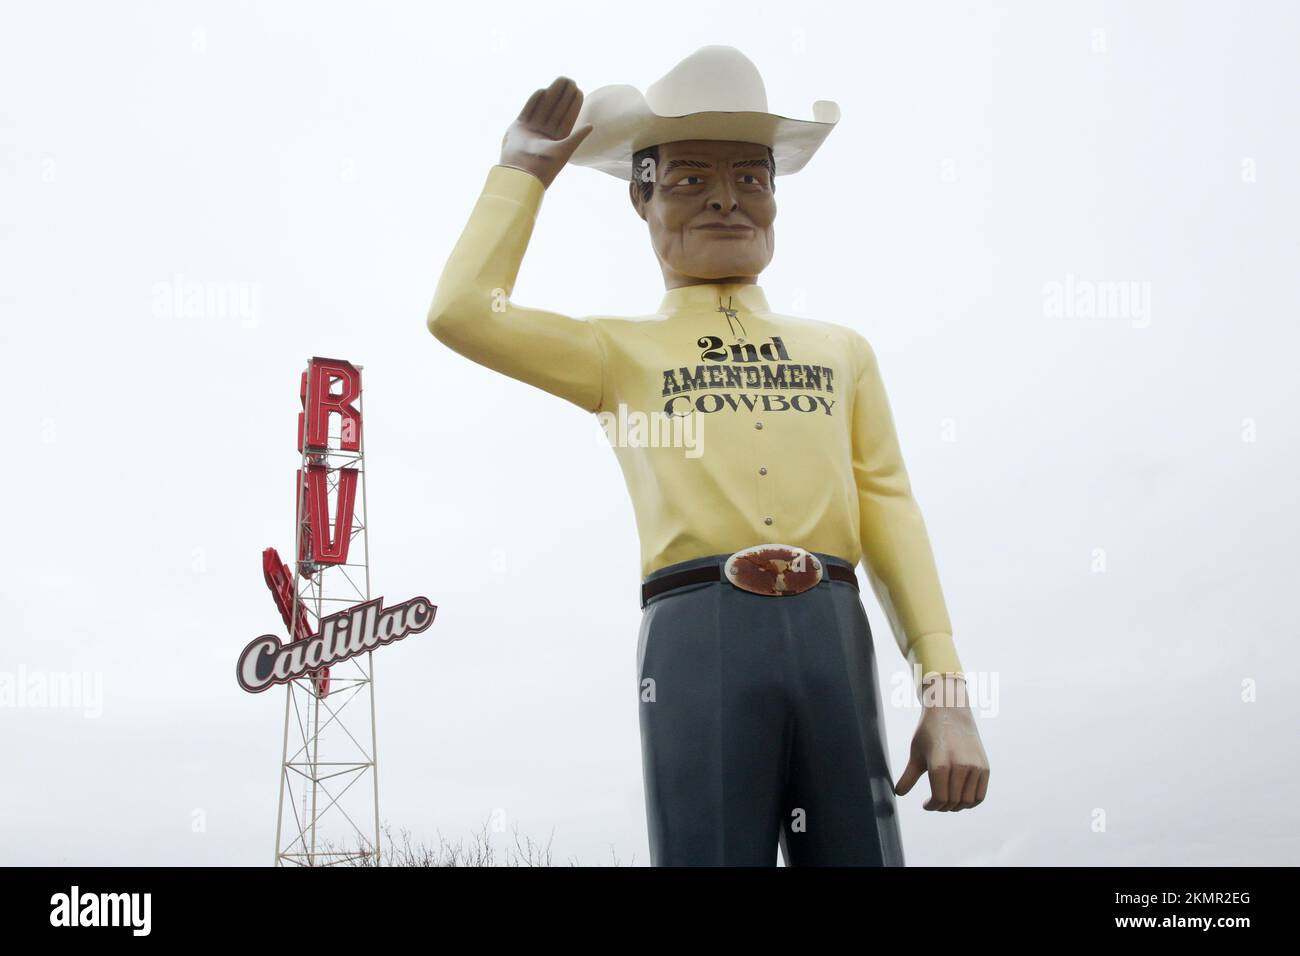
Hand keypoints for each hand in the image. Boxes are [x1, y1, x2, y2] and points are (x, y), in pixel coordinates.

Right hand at [500, 76, 593, 188]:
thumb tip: (591, 126)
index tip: (579, 90)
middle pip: (556, 110)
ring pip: (544, 108)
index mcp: (558, 140)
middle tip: (569, 80)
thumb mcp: (565, 151)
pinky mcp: (519, 128)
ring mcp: (532, 130)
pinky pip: (529, 110)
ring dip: (551, 94)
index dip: (574, 104)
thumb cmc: (545, 164)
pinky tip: (543, 90)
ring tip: (559, 81)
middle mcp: (545, 134)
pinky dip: (535, 100)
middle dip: (563, 95)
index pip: (568, 118)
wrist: (521, 172)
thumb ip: (577, 138)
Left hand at [894, 676, 989, 810]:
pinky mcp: (985, 767)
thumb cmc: (928, 732)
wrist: (950, 710)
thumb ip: (908, 777)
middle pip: (953, 802)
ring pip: (967, 801)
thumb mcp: (916, 754)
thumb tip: (897, 794)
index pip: (939, 799)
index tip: (926, 804)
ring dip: (956, 806)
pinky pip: (980, 795)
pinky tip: (961, 799)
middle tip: (935, 803)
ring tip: (947, 801)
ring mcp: (975, 767)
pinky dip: (971, 802)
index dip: (932, 806)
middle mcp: (960, 767)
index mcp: (940, 765)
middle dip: (942, 807)